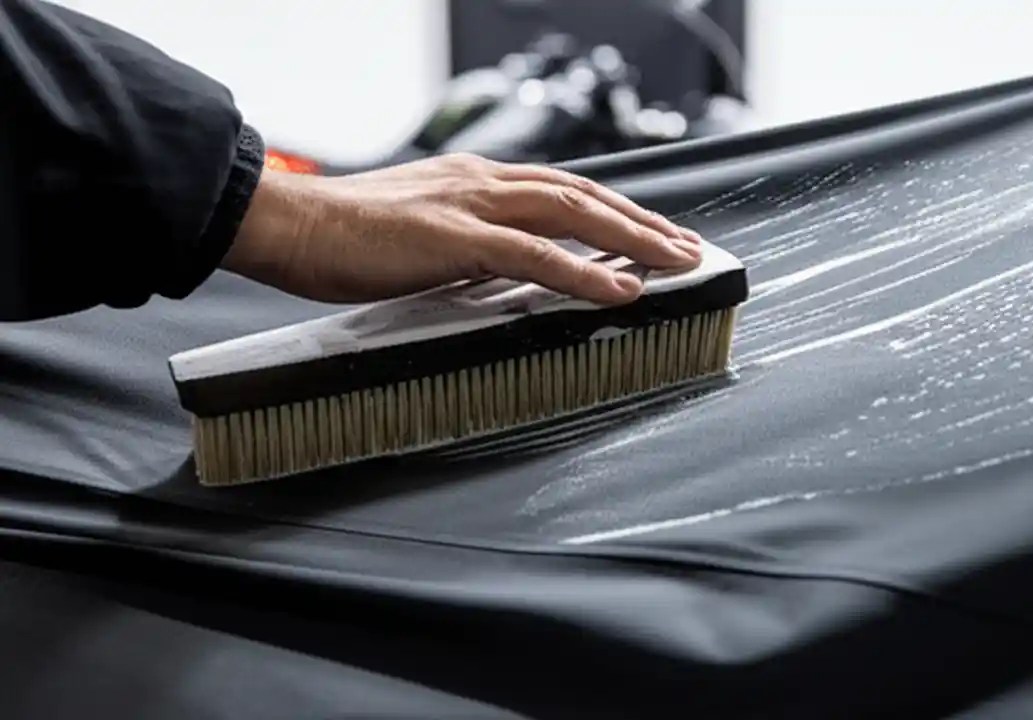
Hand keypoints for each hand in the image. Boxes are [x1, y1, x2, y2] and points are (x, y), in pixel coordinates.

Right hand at [222, 153, 701, 304]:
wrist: (289, 224)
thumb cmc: (343, 237)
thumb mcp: (418, 234)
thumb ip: (463, 245)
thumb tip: (499, 270)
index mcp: (474, 181)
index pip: (562, 190)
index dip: (613, 211)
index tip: (650, 233)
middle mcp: (482, 182)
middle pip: (582, 196)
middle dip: (642, 223)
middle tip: (687, 247)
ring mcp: (471, 206)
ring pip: (573, 216)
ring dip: (632, 240)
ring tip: (677, 263)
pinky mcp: (456, 239)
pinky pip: (536, 256)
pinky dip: (585, 273)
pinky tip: (623, 290)